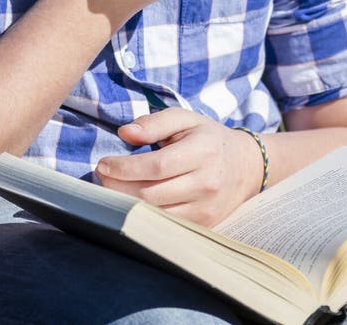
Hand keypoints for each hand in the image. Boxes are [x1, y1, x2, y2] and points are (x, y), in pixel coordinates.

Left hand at [95, 108, 262, 227]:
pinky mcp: (204, 225)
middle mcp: (206, 183)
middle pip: (152, 194)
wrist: (246, 166)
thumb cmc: (207, 138)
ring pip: (156, 215)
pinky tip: (129, 204)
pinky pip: (166, 227)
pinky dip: (143, 218)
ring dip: (126, 205)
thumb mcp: (185, 119)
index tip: (103, 164)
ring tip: (110, 190)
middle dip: (118, 188)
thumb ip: (154, 123)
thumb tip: (124, 133)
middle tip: (101, 177)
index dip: (125, 168)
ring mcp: (206, 208)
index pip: (156, 166)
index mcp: (202, 152)